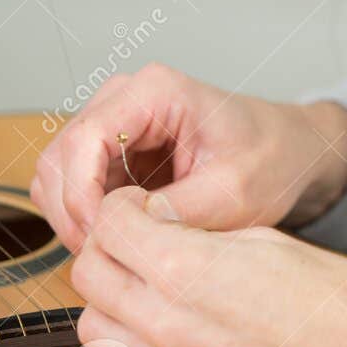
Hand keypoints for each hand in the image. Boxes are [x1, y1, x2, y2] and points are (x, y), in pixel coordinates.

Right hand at [30, 63, 346, 252]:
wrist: (288, 154)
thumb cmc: (271, 158)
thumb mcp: (237, 190)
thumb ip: (183, 208)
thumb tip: (129, 229)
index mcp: (155, 92)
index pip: (85, 139)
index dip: (81, 195)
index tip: (101, 238)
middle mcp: (125, 99)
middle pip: (60, 157)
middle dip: (74, 212)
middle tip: (106, 254)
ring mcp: (115, 123)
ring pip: (58, 175)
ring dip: (74, 218)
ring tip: (117, 248)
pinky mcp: (113, 152)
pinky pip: (74, 187)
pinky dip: (85, 218)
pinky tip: (120, 239)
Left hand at [70, 187, 346, 346]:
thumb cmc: (337, 305)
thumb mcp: (266, 240)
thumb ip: (200, 234)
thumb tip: (161, 228)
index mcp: (190, 272)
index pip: (111, 226)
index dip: (122, 207)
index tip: (137, 206)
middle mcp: (169, 326)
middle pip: (89, 276)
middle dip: (107, 247)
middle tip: (136, 238)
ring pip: (95, 326)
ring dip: (110, 298)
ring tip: (148, 284)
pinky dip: (130, 340)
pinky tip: (164, 324)